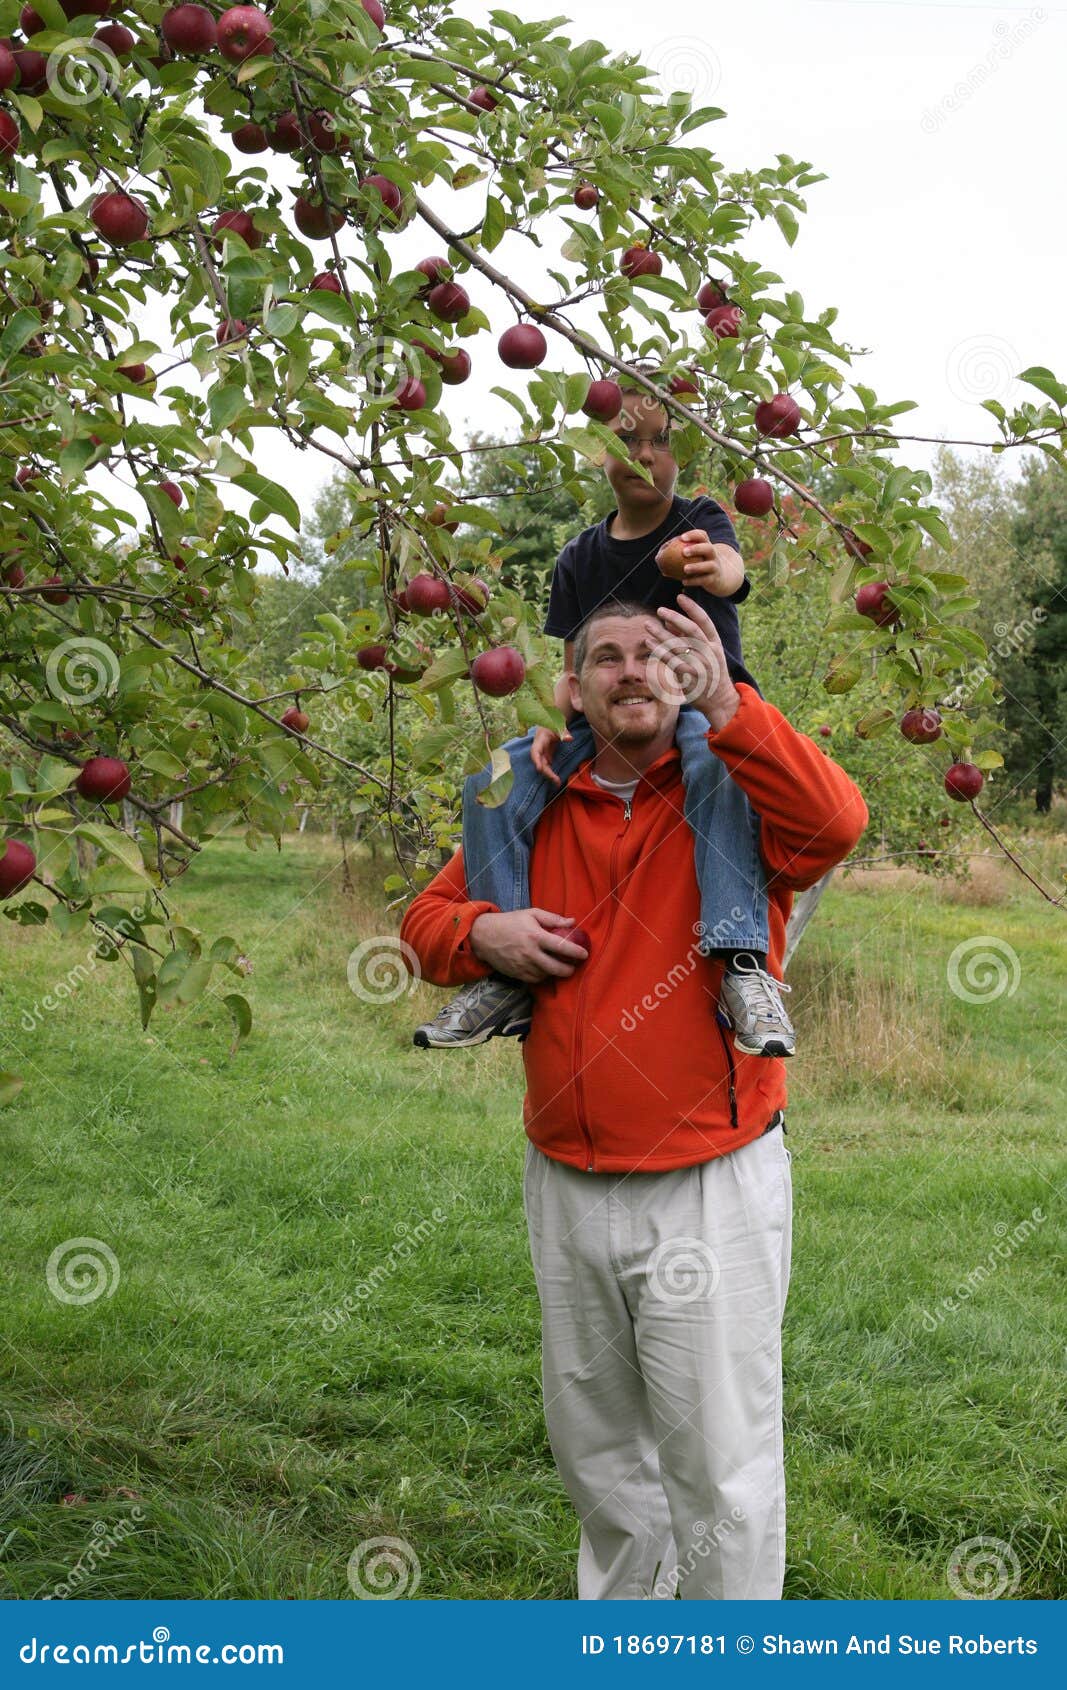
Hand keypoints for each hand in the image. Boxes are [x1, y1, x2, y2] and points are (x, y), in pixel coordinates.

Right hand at [469, 908, 589, 983]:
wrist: (484, 936)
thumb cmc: (510, 922)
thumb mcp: (531, 914)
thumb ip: (553, 918)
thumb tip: (573, 922)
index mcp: (535, 936)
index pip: (561, 946)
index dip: (576, 952)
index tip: (584, 954)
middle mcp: (530, 953)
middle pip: (556, 968)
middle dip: (569, 970)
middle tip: (574, 967)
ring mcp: (523, 966)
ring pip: (546, 975)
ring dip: (555, 972)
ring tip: (560, 966)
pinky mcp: (517, 974)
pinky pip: (535, 979)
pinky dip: (542, 976)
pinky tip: (544, 969)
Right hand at [531, 723, 570, 787]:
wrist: (550, 726)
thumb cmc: (553, 725)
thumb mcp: (558, 726)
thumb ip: (564, 732)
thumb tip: (569, 739)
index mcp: (539, 741)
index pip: (535, 752)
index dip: (536, 760)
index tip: (539, 768)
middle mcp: (538, 750)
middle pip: (540, 763)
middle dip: (546, 772)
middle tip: (556, 781)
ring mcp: (542, 755)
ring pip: (543, 767)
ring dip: (549, 776)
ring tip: (558, 783)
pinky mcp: (546, 759)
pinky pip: (547, 768)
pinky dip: (551, 774)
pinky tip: (557, 780)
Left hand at [654, 594, 739, 730]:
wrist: (719, 699)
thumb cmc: (710, 673)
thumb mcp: (705, 653)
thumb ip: (687, 637)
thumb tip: (668, 621)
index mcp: (715, 643)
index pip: (705, 621)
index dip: (692, 608)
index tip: (680, 596)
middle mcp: (709, 652)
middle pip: (691, 630)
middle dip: (675, 617)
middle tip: (660, 610)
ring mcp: (700, 664)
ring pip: (678, 645)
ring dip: (660, 633)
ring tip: (647, 625)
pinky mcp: (689, 676)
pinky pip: (671, 660)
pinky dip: (659, 650)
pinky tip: (649, 643)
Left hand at [678, 532, 744, 596]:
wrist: (720, 577)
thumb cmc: (699, 564)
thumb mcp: (692, 557)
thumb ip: (675, 555)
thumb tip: (658, 557)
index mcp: (706, 545)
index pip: (702, 535)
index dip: (693, 535)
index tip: (682, 537)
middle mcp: (713, 555)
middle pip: (708, 548)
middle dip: (697, 549)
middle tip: (683, 552)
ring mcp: (715, 567)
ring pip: (709, 565)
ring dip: (697, 567)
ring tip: (685, 569)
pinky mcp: (714, 579)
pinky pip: (705, 580)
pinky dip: (694, 581)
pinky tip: (684, 582)